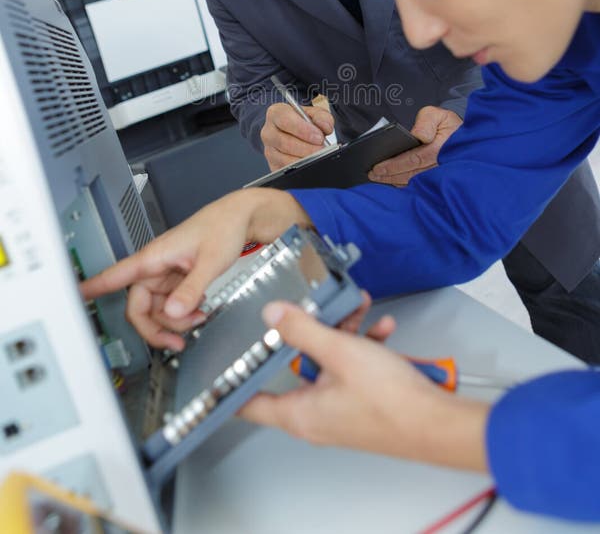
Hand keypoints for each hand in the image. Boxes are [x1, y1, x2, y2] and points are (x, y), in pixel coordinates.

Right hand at [80, 188, 310, 350]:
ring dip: (174, 322)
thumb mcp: (211, 260)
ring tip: (199, 319)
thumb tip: (173, 312)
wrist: (241, 217)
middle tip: (177, 341)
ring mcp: (167, 274)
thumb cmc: (224, 226)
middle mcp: (156, 266)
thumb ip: (192, 288)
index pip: (115, 276)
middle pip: (139, 307)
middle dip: (156, 327)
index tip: (74, 299)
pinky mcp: (179, 278)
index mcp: (154, 257)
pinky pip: (171, 304)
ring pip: (156, 309)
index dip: (93, 289)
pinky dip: (184, 313)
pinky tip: (200, 311)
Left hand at [241, 302, 488, 470]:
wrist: (437, 422)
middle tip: (306, 310)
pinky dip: (363, 345)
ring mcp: (340, 410)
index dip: (232, 384)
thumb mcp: (340, 352)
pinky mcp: (363, 402)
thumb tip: (272, 316)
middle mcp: (316, 416)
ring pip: (329, 363)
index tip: (221, 366)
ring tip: (356, 309)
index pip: (250, 404)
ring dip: (341, 332)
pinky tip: (379, 327)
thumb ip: (302, 330)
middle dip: (305, 333)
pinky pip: (353, 368)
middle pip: (295, 368)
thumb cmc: (390, 401)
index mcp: (300, 413)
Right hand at [261, 103, 334, 170]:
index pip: (285, 120)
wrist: (296, 136)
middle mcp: (268, 132)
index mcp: (276, 113)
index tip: (318, 137)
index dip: (303, 129)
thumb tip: (325, 126)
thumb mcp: (314, 115)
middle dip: (307, 148)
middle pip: (285, 142)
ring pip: (285, 159)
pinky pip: (286, 171)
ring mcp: (269, 151)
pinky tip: (311, 164)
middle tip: (322, 149)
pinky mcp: (273, 166)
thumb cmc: (304, 123)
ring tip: (319, 157)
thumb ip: (321, 117)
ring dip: (305, 159)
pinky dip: (301, 169)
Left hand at [369, 106, 461, 185]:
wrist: (467, 139)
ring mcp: (442, 176)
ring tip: (378, 179)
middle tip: (373, 175)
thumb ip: (426, 122)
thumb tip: (418, 136)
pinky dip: (405, 186)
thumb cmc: (449, 127)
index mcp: (442, 148)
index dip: (395, 165)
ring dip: (395, 182)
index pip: (414, 159)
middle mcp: (442, 166)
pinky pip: (421, 186)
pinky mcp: (440, 182)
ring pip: (415, 183)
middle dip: (390, 176)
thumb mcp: (439, 116)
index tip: (378, 168)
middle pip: (412, 175)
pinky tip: (392, 183)